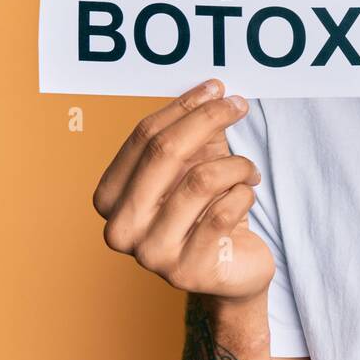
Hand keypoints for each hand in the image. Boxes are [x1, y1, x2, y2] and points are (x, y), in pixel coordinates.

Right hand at [93, 79, 273, 301]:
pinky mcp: (187, 271)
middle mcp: (120, 228)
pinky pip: (225, 210)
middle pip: (164, 152)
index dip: (184, 107)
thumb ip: (194, 133)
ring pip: (201, 180)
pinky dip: (244, 194)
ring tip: (250, 169)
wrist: (231, 271)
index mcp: (109, 197)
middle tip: (240, 105)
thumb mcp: (196, 166)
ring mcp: (150, 254)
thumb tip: (210, 91)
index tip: (217, 88)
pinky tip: (247, 197)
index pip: (144, 137)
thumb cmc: (208, 211)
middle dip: (207, 119)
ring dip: (236, 165)